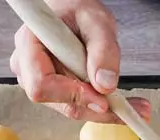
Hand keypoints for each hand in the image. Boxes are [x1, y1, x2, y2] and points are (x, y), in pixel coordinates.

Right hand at [9, 0, 149, 122]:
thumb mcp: (97, 21)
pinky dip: (100, 106)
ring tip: (132, 105)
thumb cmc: (78, 10)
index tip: (101, 98)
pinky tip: (120, 103)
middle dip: (94, 107)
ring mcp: (37, 80)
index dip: (71, 94)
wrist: (73, 13)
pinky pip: (76, 105)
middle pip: (57, 102)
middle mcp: (27, 67)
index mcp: (29, 44)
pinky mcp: (54, 90)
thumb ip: (103, 50)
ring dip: (102, 109)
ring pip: (70, 108)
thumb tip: (105, 85)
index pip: (40, 84)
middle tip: (127, 108)